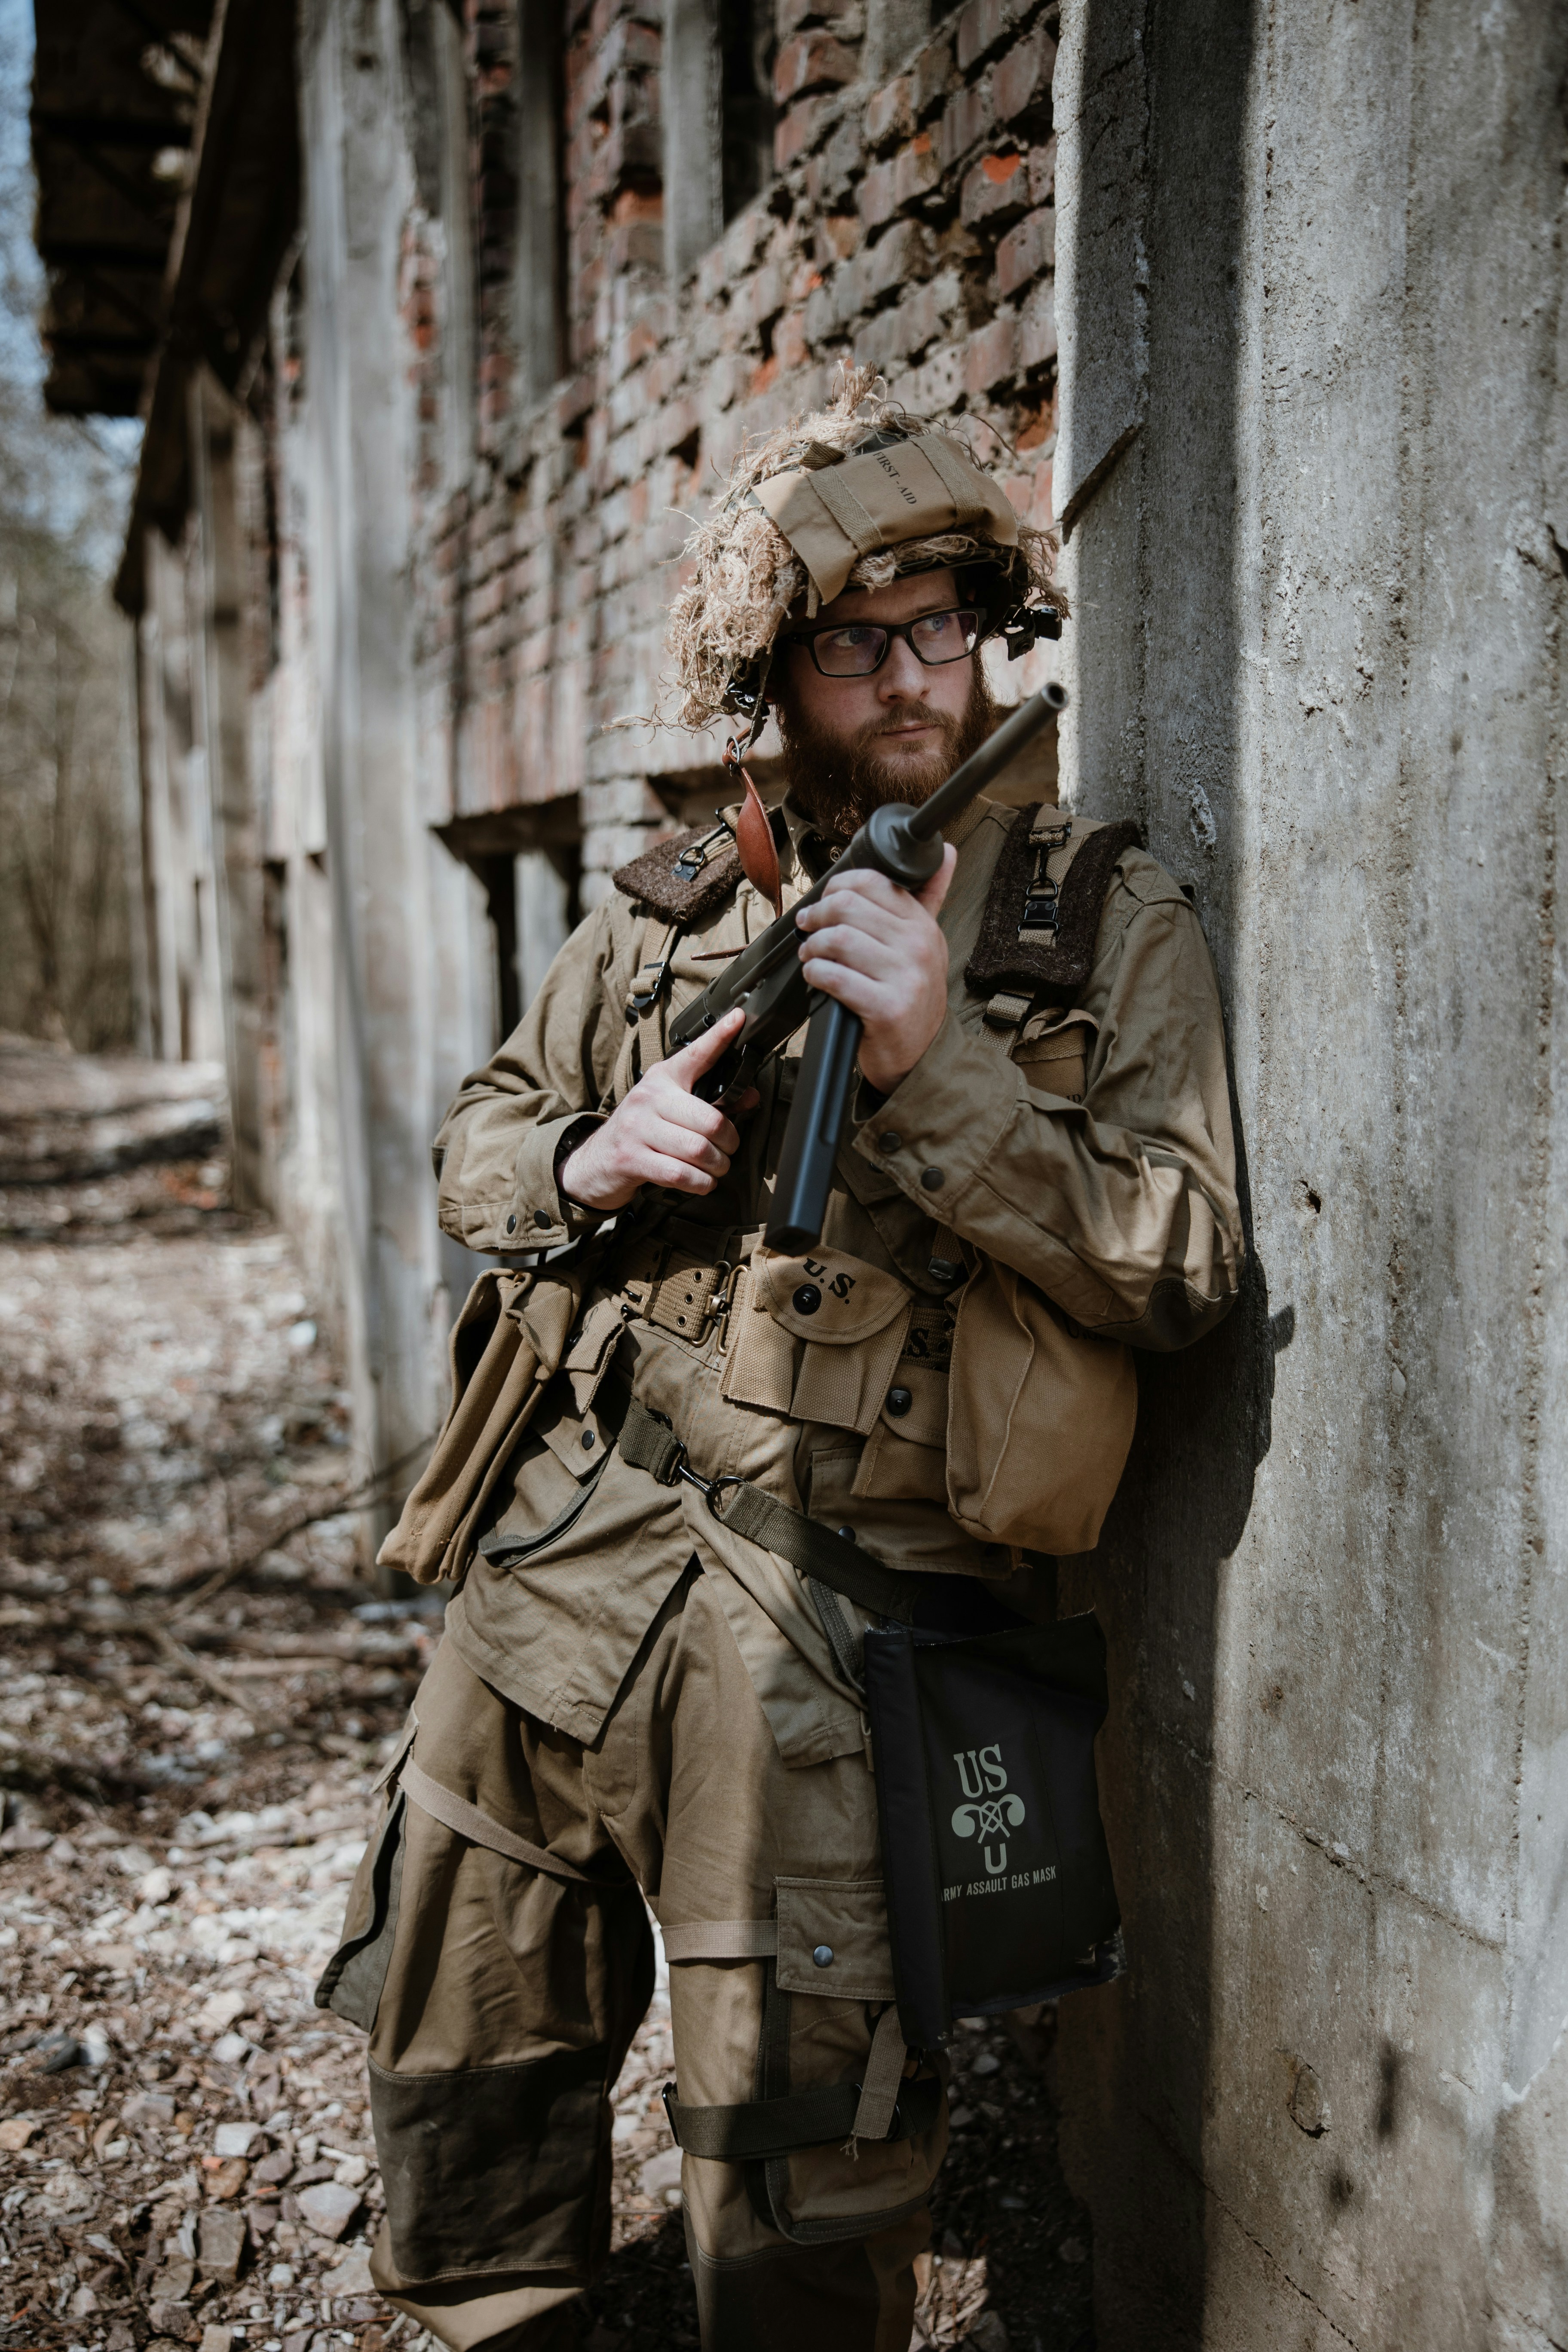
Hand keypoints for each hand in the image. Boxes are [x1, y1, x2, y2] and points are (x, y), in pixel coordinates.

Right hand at [559, 1007, 758, 1211]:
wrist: (595, 1160)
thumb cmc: (642, 1130)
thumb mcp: (673, 1108)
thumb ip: (713, 1102)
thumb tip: (751, 1096)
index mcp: (663, 1078)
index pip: (696, 1055)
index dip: (719, 1038)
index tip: (738, 1018)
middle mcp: (649, 1098)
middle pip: (710, 1120)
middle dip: (730, 1142)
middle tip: (729, 1149)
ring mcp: (638, 1129)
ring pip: (698, 1150)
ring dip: (718, 1166)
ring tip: (717, 1167)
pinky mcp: (631, 1159)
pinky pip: (681, 1174)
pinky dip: (701, 1184)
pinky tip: (702, 1182)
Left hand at [794, 847, 956, 1092]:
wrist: (921, 1055)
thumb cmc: (913, 997)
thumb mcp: (926, 944)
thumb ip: (929, 897)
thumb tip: (945, 851)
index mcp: (924, 925)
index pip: (873, 882)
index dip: (837, 887)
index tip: (824, 901)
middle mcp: (919, 947)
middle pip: (848, 907)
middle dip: (817, 915)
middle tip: (807, 928)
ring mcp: (904, 978)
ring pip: (838, 939)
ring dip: (812, 947)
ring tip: (810, 955)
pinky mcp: (886, 1008)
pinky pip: (834, 977)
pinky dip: (815, 974)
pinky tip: (815, 977)